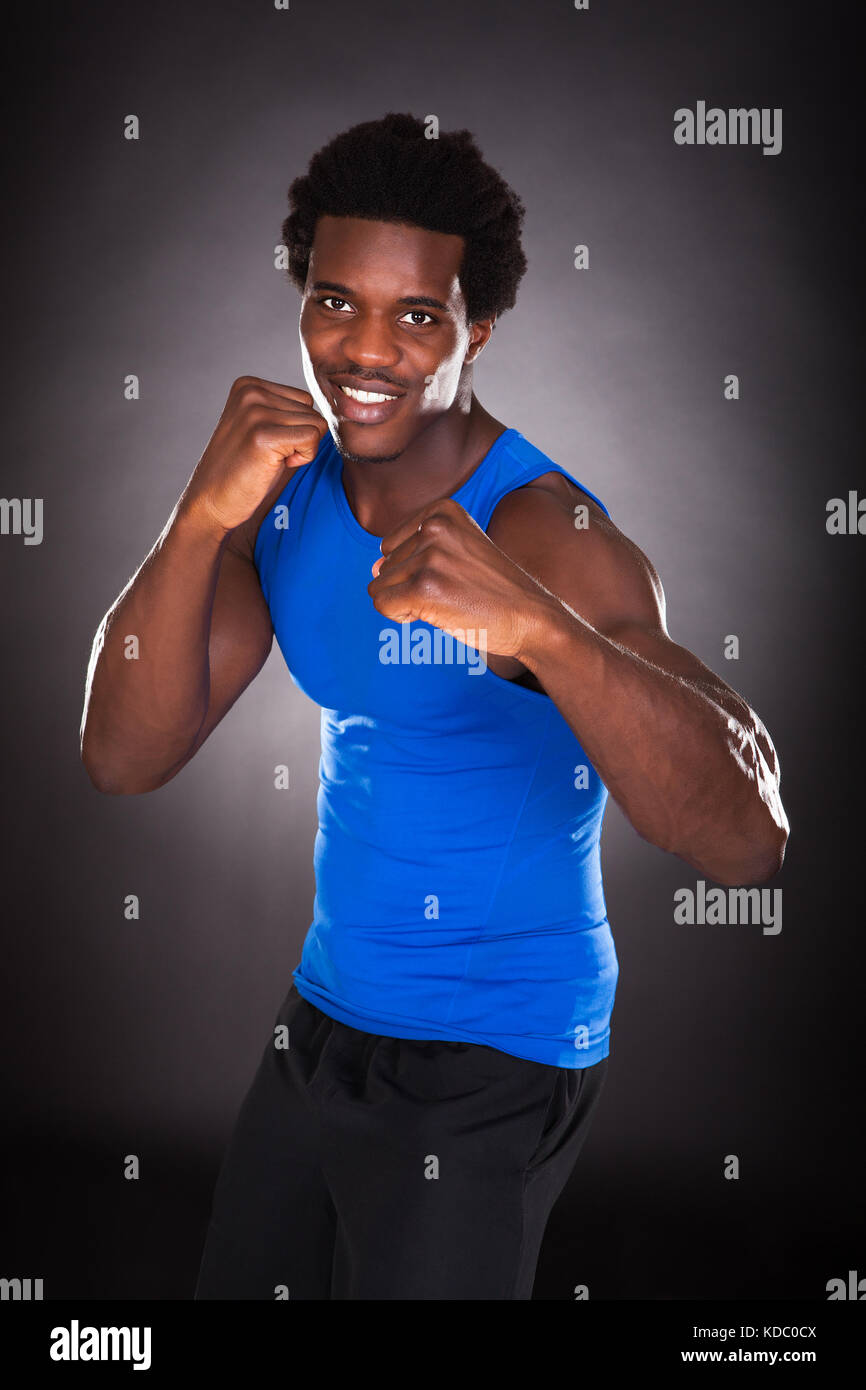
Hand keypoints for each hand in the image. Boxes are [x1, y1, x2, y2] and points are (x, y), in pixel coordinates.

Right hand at [182, 376, 328, 534]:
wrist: (211, 502)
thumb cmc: (245, 470)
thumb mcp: (264, 427)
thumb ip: (288, 410)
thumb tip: (339, 405)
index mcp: (249, 385)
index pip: (305, 400)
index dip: (295, 429)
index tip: (266, 444)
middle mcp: (251, 391)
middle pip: (313, 412)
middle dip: (299, 440)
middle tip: (267, 456)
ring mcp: (255, 411)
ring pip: (317, 426)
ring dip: (300, 450)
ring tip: (268, 460)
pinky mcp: (263, 435)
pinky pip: (312, 440)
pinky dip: (302, 459)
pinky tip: (273, 466)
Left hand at [368, 496, 556, 658]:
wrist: (531, 617)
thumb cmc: (494, 590)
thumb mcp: (458, 552)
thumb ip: (411, 553)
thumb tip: (372, 569)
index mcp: (442, 511)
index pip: (390, 545)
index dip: (413, 570)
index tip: (451, 575)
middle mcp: (434, 527)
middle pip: (383, 566)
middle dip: (410, 587)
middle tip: (454, 592)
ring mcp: (429, 556)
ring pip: (380, 586)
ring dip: (409, 602)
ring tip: (449, 601)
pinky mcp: (423, 587)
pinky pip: (383, 605)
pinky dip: (403, 616)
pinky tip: (439, 613)